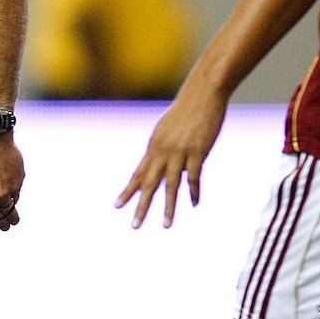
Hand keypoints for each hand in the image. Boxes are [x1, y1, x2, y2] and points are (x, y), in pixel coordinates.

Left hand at [116, 84, 227, 227]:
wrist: (203, 93)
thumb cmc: (187, 110)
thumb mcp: (169, 129)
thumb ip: (163, 147)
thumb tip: (159, 160)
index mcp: (154, 146)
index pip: (138, 174)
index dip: (129, 191)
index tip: (117, 206)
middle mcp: (162, 150)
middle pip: (149, 183)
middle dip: (141, 206)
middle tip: (134, 225)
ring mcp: (179, 152)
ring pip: (170, 185)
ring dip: (168, 207)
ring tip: (165, 225)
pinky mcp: (197, 151)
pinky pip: (193, 177)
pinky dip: (193, 192)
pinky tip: (194, 203)